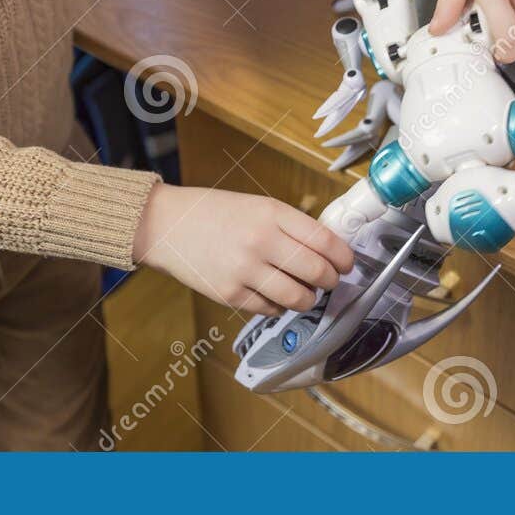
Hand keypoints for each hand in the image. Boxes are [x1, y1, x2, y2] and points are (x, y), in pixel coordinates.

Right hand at [132, 182, 354, 315]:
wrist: (167, 225)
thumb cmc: (214, 213)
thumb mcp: (258, 205)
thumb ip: (291, 225)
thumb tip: (327, 250)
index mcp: (272, 213)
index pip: (325, 240)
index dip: (344, 257)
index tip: (347, 263)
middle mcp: (261, 241)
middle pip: (318, 272)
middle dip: (331, 281)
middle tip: (330, 280)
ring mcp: (245, 270)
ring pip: (298, 298)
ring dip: (309, 298)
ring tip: (305, 291)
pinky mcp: (231, 295)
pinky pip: (270, 309)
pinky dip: (278, 305)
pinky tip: (273, 294)